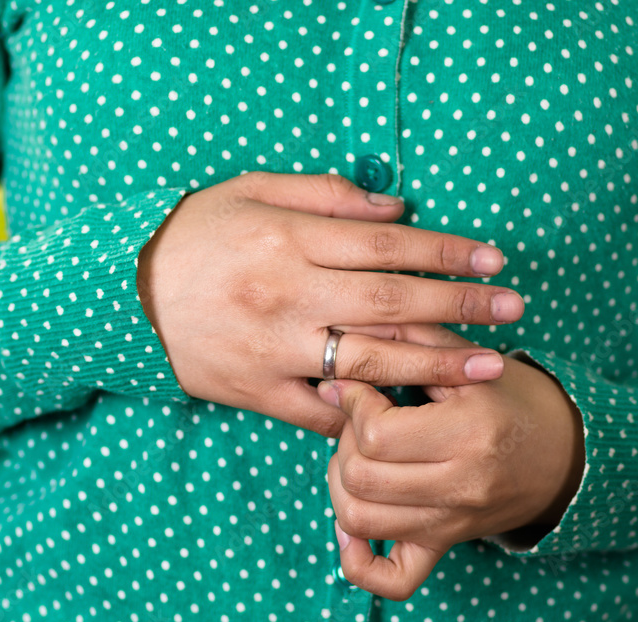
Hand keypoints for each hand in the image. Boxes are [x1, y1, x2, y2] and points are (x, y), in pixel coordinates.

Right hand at [136, 171, 524, 437]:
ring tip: (485, 369)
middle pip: (389, 305)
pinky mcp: (252, 390)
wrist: (125, 292)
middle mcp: (285, 295)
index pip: (385, 246)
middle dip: (458, 309)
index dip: (445, 253)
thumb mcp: (251, 191)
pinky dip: (364, 413)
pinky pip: (318, 411)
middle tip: (513, 312)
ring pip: (366, 362)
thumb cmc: (196, 234)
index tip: (492, 260)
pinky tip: (405, 410)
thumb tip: (397, 208)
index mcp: (286, 240)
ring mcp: (269, 349)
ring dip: (432, 366)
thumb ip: (326, 196)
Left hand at [320, 323, 585, 600]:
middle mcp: (462, 485)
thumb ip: (409, 345)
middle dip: (343, 441)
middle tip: (360, 421)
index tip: (357, 386)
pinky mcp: (447, 545)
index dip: (351, 403)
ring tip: (357, 458)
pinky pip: (392, 579)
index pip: (374, 434)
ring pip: (359, 520)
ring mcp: (453, 523)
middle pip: (359, 477)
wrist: (567, 452)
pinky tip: (350, 527)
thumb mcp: (470, 360)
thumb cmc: (513, 398)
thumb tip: (338, 357)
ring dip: (340, 485)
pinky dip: (358, 560)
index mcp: (469, 433)